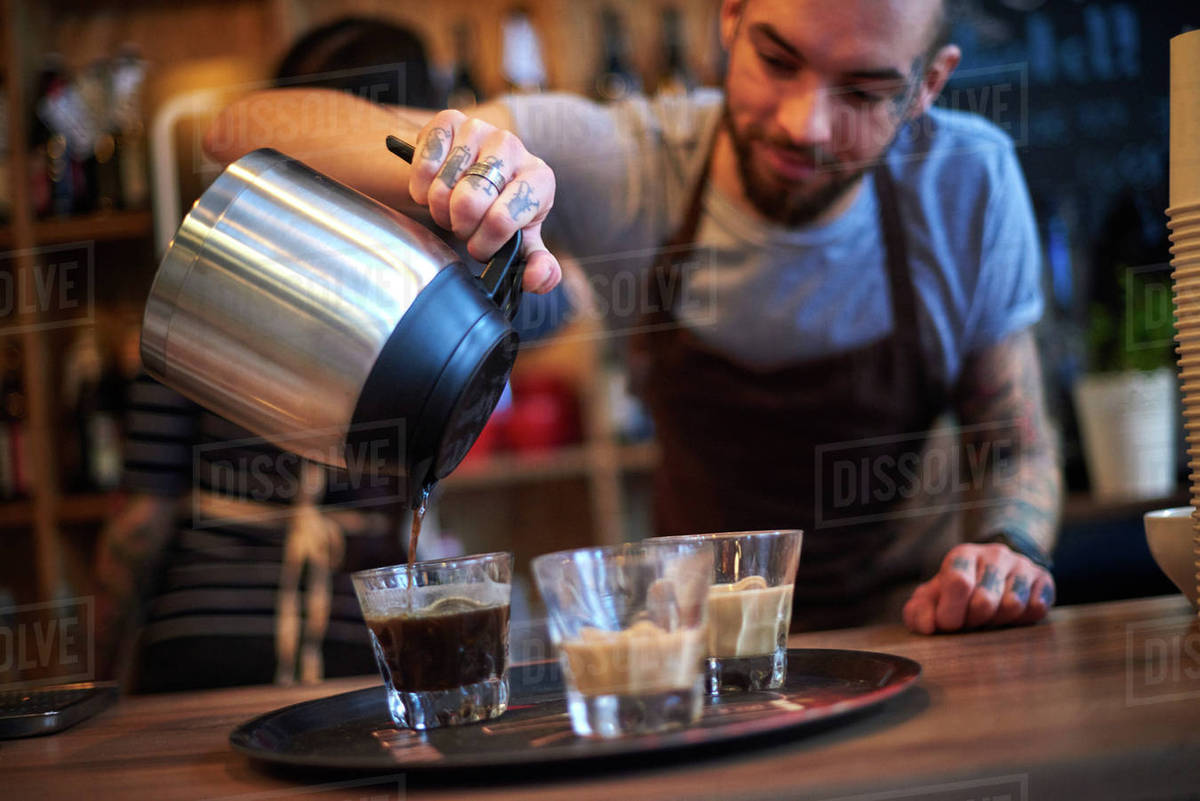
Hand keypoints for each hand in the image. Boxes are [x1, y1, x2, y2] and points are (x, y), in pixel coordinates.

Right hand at [408, 110, 560, 293]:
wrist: (480, 173)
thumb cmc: (503, 211)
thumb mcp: (523, 241)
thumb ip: (539, 266)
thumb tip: (538, 278)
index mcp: (539, 178)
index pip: (502, 219)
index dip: (484, 243)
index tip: (481, 246)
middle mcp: (512, 145)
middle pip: (469, 201)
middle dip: (460, 226)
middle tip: (464, 227)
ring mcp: (479, 128)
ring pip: (443, 185)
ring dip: (439, 208)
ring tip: (450, 209)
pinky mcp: (448, 120)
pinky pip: (423, 160)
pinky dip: (420, 185)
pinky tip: (431, 190)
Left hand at [902, 543, 1054, 633]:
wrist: (995, 574)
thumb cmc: (957, 592)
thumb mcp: (933, 597)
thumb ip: (919, 610)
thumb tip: (926, 626)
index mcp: (963, 555)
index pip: (958, 582)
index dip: (951, 612)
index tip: (947, 625)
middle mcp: (994, 554)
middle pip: (985, 600)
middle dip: (973, 620)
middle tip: (970, 621)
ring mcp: (1022, 565)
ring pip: (1012, 606)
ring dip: (998, 621)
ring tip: (989, 617)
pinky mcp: (1044, 579)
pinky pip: (1036, 609)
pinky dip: (1022, 620)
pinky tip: (1011, 616)